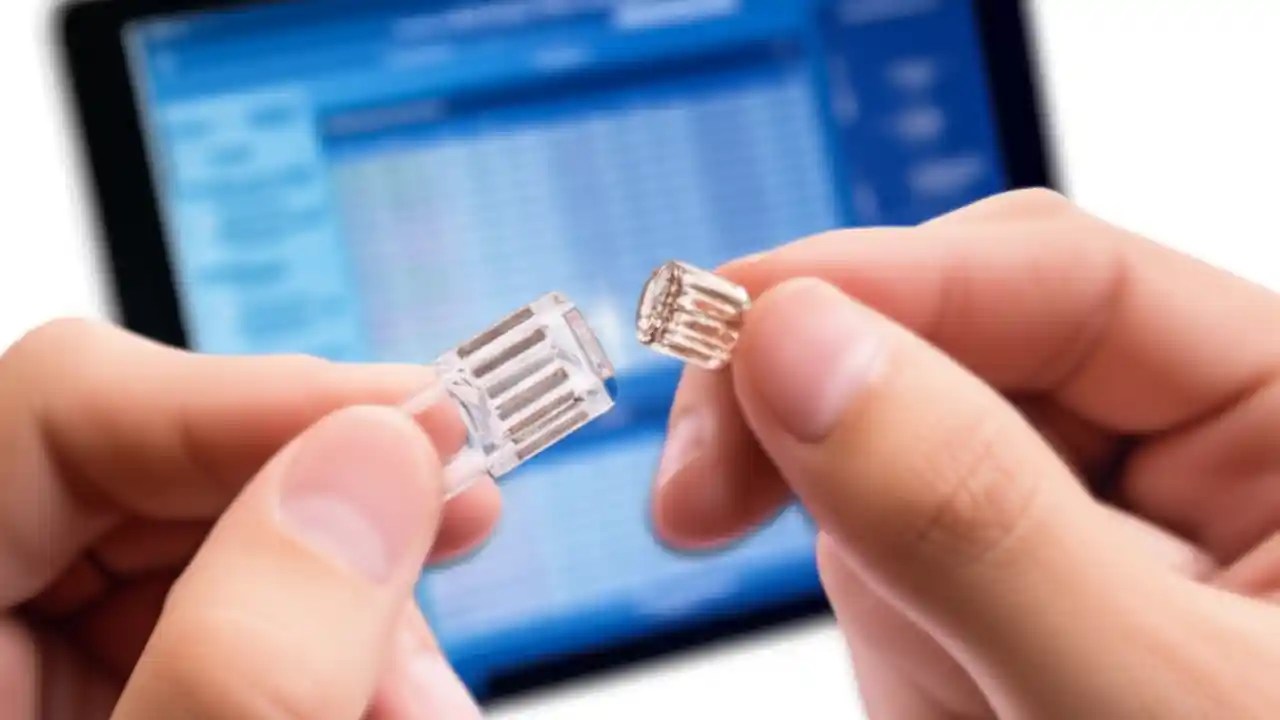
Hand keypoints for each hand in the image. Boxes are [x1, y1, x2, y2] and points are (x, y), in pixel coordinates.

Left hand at [0, 320, 499, 718]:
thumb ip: (244, 657)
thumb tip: (373, 465)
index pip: (72, 403)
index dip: (263, 394)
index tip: (426, 420)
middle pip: (180, 470)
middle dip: (342, 520)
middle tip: (463, 521)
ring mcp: (57, 652)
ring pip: (243, 545)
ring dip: (363, 607)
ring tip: (423, 697)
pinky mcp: (138, 679)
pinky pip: (256, 618)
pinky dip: (343, 652)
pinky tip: (393, 699)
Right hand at [652, 190, 1279, 717]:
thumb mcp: (1150, 709)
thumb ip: (974, 518)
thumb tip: (801, 345)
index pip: (1053, 274)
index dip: (873, 279)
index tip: (721, 331)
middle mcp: (1186, 452)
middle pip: (950, 341)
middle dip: (818, 412)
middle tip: (698, 496)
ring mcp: (1084, 521)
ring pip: (894, 446)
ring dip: (852, 539)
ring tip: (937, 682)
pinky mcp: (1009, 590)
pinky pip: (887, 548)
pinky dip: (873, 608)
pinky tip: (950, 694)